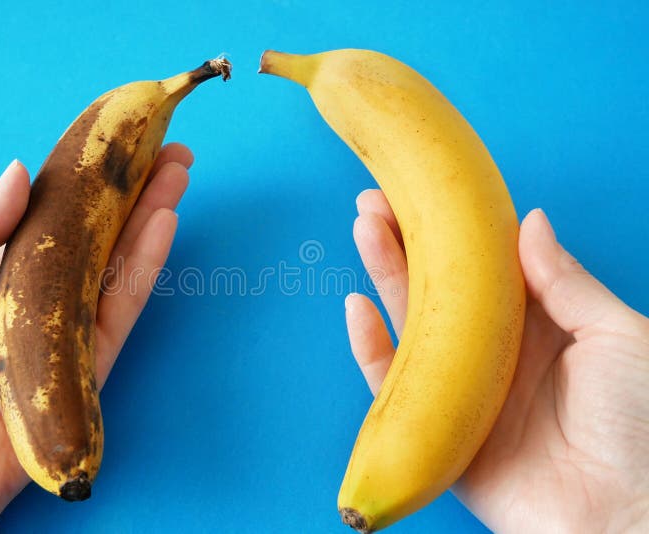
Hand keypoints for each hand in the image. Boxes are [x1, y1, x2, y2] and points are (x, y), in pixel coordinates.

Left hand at [0, 144, 192, 531]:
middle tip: (169, 148)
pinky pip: (126, 300)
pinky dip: (147, 261)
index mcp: (9, 269)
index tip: (116, 142)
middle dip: (135, 188)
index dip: (88, 178)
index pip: (57, 214)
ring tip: (178, 172)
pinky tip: (164, 220)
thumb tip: (20, 169)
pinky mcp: (98, 354)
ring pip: (122, 258)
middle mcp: (50, 290)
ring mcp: (77, 321)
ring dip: (152, 212)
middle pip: (101, 230)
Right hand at [345, 189, 648, 532]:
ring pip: (410, 325)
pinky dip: (370, 349)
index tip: (426, 193)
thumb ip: (567, 281)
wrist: (629, 518)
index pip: (483, 267)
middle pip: (439, 289)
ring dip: (385, 277)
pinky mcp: (438, 431)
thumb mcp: (620, 338)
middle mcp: (494, 354)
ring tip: (364, 230)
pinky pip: (391, 387)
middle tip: (376, 202)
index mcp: (540, 327)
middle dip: (407, 242)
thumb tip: (530, 221)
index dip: (453, 230)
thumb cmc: (643, 428)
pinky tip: (357, 310)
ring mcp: (462, 391)